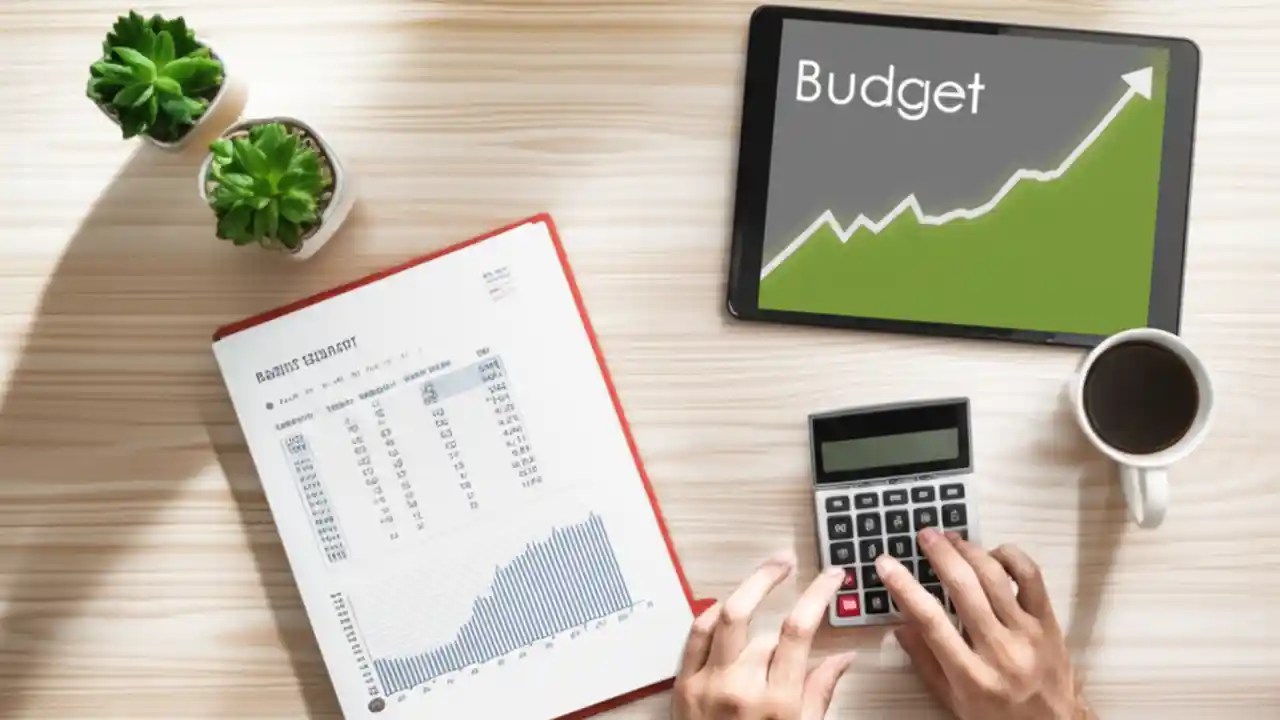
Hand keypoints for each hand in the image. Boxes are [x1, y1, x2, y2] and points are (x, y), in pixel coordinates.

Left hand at [673, 553, 856, 719]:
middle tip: (796, 567)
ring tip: (769, 570)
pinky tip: (728, 602)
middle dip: (786, 597)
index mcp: (779, 704)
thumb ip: (820, 693)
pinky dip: (712, 612)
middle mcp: (742, 690)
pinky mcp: (683, 685)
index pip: (801, 632)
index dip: (818, 595)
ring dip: (751, 587)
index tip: (831, 577)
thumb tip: (843, 657)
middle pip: (768, 627)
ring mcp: (709, 685)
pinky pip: (696, 634)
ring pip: (729, 618)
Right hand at [877, 529, 1092, 719]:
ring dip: (969, 550)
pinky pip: (1031, 578)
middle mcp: (999, 650)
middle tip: (924, 535)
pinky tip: (993, 553)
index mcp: (970, 676)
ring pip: (995, 577)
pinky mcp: (1048, 622)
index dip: (904, 587)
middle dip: (940, 555)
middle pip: (963, 589)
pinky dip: (1011, 557)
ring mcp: (1027, 633)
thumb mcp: (953, 701)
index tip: (886, 563)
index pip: (931, 621)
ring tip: (951, 538)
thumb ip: (925, 662)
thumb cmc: (997, 717)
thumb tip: (899, 622)